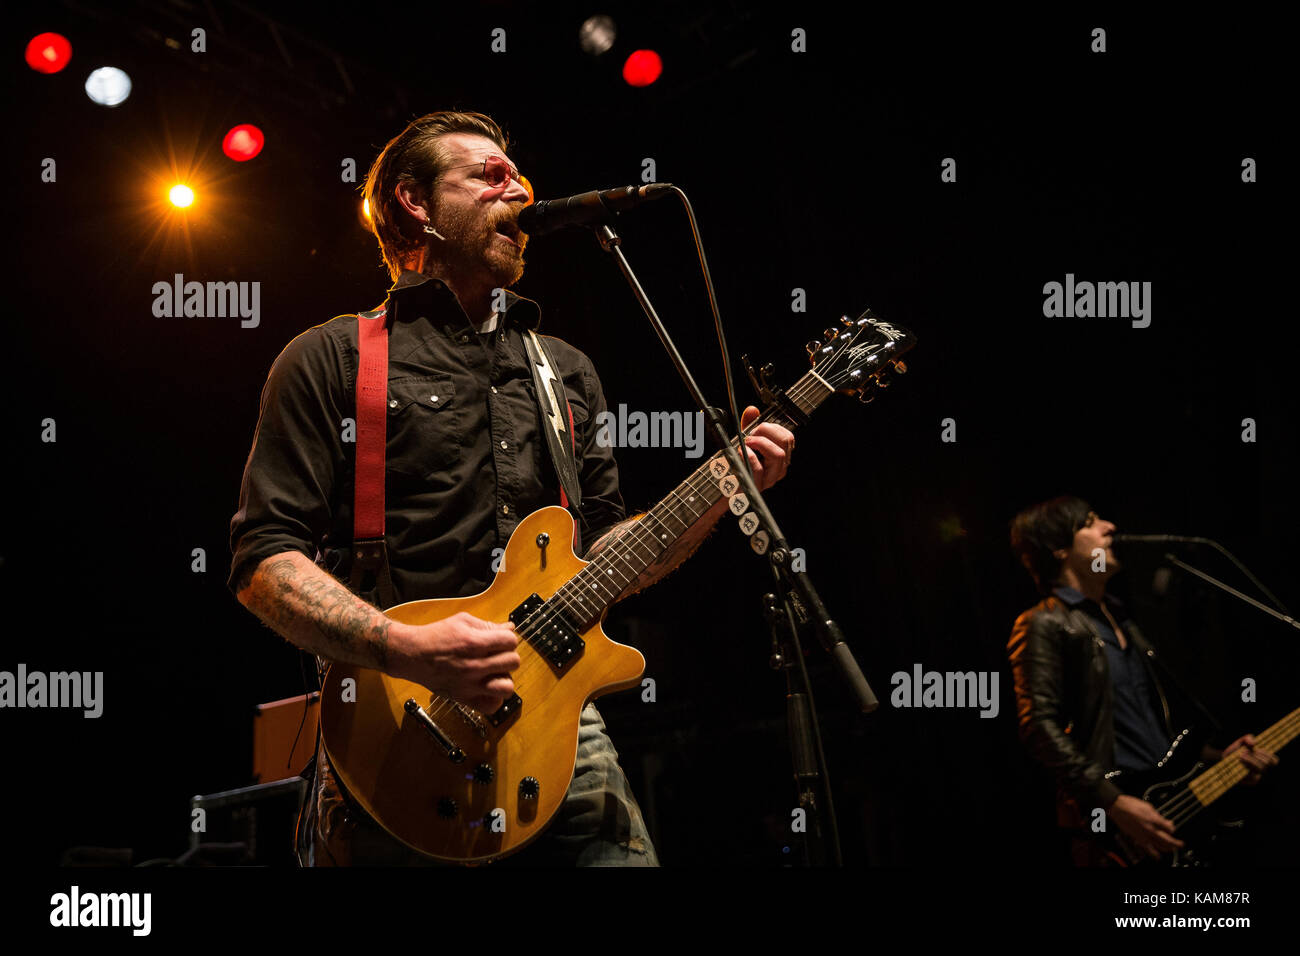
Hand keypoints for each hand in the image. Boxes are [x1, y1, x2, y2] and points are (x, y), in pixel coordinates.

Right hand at [390, 612, 520, 712]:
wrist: (413, 654)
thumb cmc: (436, 636)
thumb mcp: (462, 621)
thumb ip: (487, 625)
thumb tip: (510, 627)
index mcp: (475, 643)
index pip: (511, 641)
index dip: (508, 638)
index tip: (501, 640)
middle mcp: (474, 665)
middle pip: (513, 662)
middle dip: (507, 655)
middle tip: (497, 655)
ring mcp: (470, 684)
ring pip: (507, 687)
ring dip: (504, 678)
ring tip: (495, 672)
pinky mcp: (464, 698)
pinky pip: (491, 706)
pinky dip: (494, 698)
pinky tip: (488, 687)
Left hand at [738, 405, 794, 491]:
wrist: (724, 490)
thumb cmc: (736, 466)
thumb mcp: (743, 443)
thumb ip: (748, 426)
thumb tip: (752, 410)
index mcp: (779, 458)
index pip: (788, 437)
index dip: (773, 427)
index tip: (757, 428)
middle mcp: (778, 469)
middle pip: (786, 441)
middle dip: (766, 431)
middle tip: (751, 434)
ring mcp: (769, 479)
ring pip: (778, 454)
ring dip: (760, 443)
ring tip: (746, 443)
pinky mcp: (757, 487)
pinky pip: (758, 468)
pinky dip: (748, 456)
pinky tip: (740, 453)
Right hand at [1108, 794, 1183, 859]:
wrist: (1117, 807)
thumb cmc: (1130, 804)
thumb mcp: (1148, 806)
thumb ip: (1159, 816)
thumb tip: (1165, 821)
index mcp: (1154, 819)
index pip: (1170, 829)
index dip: (1172, 829)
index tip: (1172, 828)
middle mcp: (1151, 829)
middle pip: (1168, 840)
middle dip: (1176, 843)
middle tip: (1180, 844)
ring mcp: (1144, 835)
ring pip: (1160, 846)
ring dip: (1168, 849)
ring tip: (1172, 849)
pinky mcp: (1138, 839)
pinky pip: (1149, 850)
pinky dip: (1155, 855)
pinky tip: (1158, 857)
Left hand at [1223, 733, 1277, 784]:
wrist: (1223, 760)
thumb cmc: (1235, 751)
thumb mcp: (1241, 742)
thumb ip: (1248, 738)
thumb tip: (1254, 744)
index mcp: (1262, 760)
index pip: (1274, 761)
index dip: (1269, 755)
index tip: (1258, 750)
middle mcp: (1260, 769)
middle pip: (1266, 763)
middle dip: (1257, 756)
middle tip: (1246, 751)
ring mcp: (1255, 776)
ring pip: (1260, 768)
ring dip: (1252, 760)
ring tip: (1241, 755)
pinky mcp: (1249, 781)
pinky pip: (1252, 775)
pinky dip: (1247, 765)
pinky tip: (1240, 760)